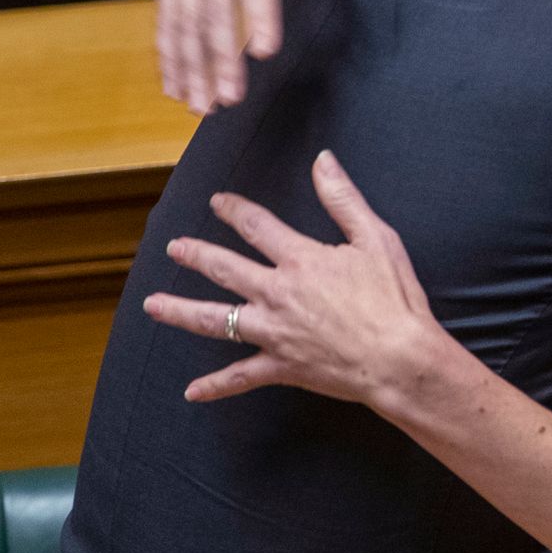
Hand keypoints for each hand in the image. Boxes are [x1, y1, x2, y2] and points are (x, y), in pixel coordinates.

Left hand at [142, 151, 451, 407]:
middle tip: (174, 247)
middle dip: (196, 255)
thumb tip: (323, 160)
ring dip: (181, 311)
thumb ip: (344, 199)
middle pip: (224, 269)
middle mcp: (278, 293)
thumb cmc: (394, 299)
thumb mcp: (376, 238)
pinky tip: (192, 392)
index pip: (257, 226)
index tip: (218, 202)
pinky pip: (241, 377)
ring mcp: (275, 332)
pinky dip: (216, 386)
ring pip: (216, 321)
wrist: (399, 359)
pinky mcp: (282, 366)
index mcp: (301, 260)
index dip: (234, 210)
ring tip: (152, 306)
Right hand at [156, 0, 370, 114]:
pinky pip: (165, 17)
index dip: (260, 16)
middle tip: (229, 100)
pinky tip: (175, 87)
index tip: (265, 53)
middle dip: (218, 58)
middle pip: (213, 10)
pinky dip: (167, 54)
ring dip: (188, 66)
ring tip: (199, 107)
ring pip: (183, 20)